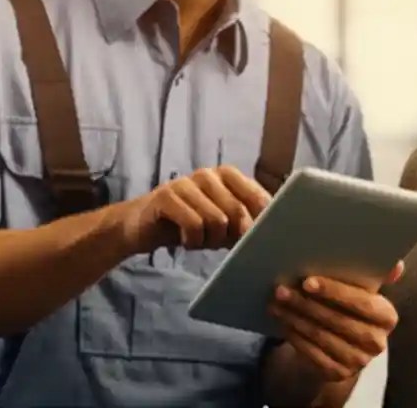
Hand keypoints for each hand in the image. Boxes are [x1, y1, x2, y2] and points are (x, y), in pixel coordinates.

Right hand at [119, 165, 271, 253]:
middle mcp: (208, 174)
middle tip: (216, 243)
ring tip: (198, 240)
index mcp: (227, 176)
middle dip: (231, 236)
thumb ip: (245, 224)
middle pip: (238, 211)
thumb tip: (274, 234)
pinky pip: (194, 225)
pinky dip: (192, 241)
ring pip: (217, 220)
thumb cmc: (188, 226)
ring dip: (209, 240)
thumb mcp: (222, 226)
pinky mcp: (167, 196)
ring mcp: (186, 183)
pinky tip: (184, 241)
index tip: (259, 242)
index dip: (262, 223)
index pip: (258, 197)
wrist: (142, 227)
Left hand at [268, 261, 404, 381]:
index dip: (335, 292)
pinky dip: (294, 335)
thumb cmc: (349, 307)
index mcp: (386, 316)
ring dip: (294, 317)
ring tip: (276, 302)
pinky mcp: (338, 374)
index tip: (308, 281)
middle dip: (306, 303)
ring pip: (320, 335)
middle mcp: (377, 342)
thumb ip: (375, 275)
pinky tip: (282, 321)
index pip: (362, 303)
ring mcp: (358, 361)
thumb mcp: (362, 289)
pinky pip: (311, 353)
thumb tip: (396, 264)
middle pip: (336, 320)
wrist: (340, 344)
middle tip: (281, 289)